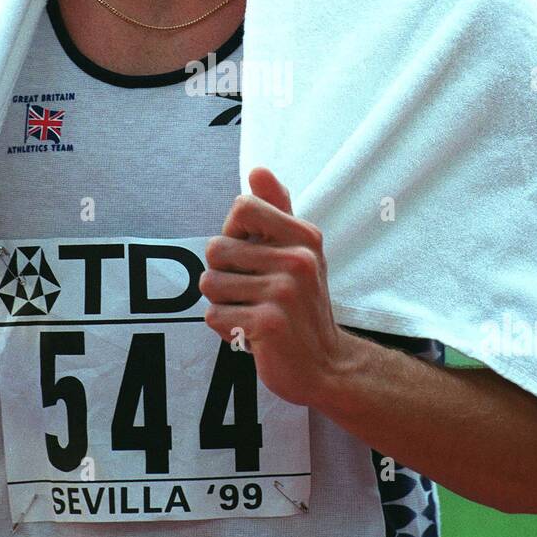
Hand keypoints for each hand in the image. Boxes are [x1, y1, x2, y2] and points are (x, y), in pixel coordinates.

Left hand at [199, 166, 345, 406]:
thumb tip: (258, 170)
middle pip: (216, 248)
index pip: (242, 207)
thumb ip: (277, 210)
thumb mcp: (299, 253)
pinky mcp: (268, 324)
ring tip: (252, 313)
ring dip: (223, 303)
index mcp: (303, 236)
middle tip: (252, 294)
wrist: (326, 366)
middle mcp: (297, 259)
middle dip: (223, 275)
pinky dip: (225, 329)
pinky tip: (252, 334)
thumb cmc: (304, 306)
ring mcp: (284, 292)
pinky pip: (214, 315)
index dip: (234, 232)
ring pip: (210, 284)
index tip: (251, 255)